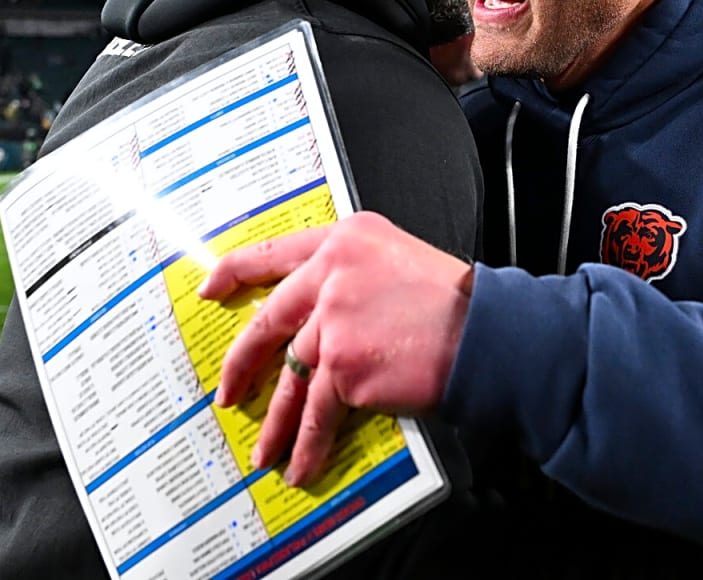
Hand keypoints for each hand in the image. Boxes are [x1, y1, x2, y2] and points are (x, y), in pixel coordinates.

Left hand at [198, 212, 473, 486]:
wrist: (490, 335)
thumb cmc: (460, 303)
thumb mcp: (400, 261)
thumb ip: (356, 277)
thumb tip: (324, 318)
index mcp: (347, 239)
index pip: (274, 252)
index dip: (236, 272)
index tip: (212, 287)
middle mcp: (332, 272)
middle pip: (270, 320)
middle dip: (243, 363)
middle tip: (229, 390)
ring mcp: (333, 319)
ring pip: (291, 376)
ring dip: (277, 420)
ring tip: (266, 448)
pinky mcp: (344, 364)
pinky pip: (317, 412)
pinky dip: (308, 444)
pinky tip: (301, 463)